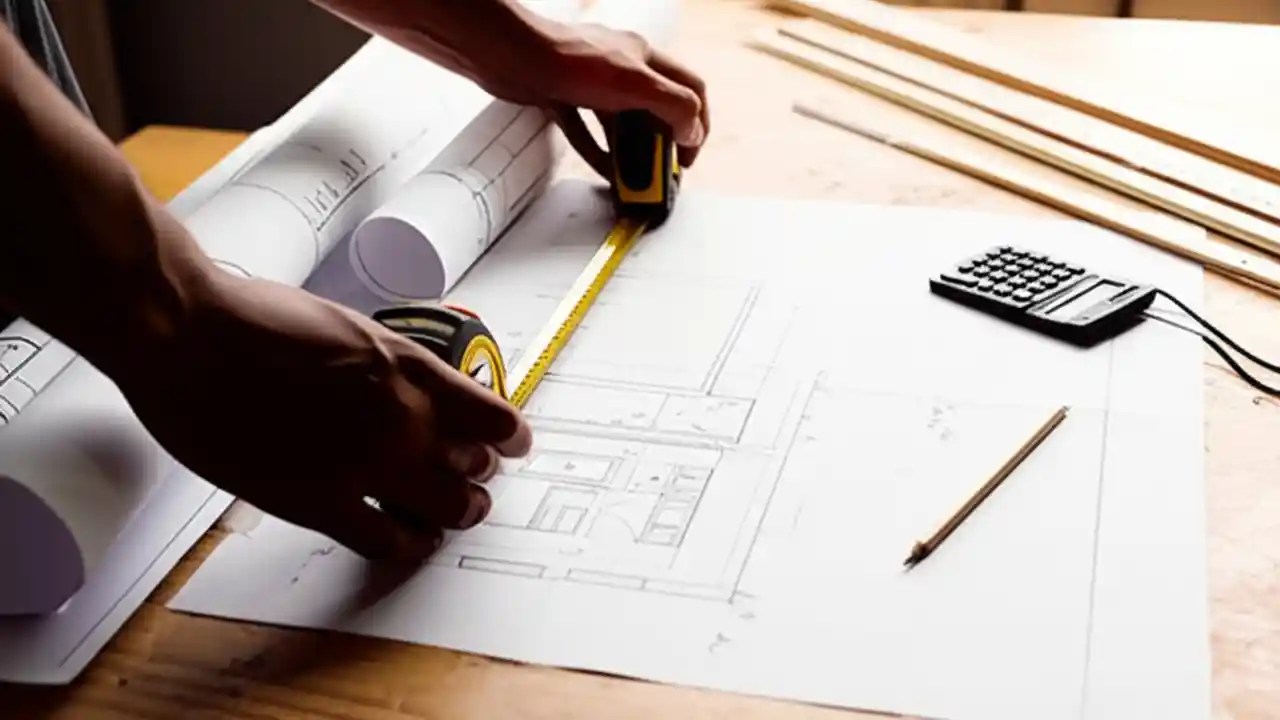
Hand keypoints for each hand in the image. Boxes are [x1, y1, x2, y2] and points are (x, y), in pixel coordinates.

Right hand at [115, 272, 531, 561]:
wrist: (187, 335)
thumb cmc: (253, 319)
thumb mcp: (350, 327)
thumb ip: (390, 366)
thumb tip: (413, 390)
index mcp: (408, 368)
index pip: (494, 417)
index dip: (509, 437)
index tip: (513, 444)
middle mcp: (400, 418)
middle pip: (476, 466)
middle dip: (482, 473)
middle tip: (479, 478)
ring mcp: (364, 465)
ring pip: (447, 508)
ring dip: (459, 511)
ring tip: (458, 511)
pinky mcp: (319, 502)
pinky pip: (387, 541)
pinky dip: (407, 545)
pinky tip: (409, 541)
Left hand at [497, 20, 711, 178]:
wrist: (510, 54)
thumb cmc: (569, 59)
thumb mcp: (636, 83)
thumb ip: (674, 106)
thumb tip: (693, 133)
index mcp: (645, 57)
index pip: (690, 88)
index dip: (698, 122)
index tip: (690, 153)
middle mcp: (621, 67)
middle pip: (655, 108)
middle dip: (661, 143)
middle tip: (661, 172)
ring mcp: (591, 83)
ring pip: (621, 123)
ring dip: (630, 152)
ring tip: (635, 180)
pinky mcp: (563, 96)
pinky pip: (587, 130)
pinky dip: (598, 152)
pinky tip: (603, 172)